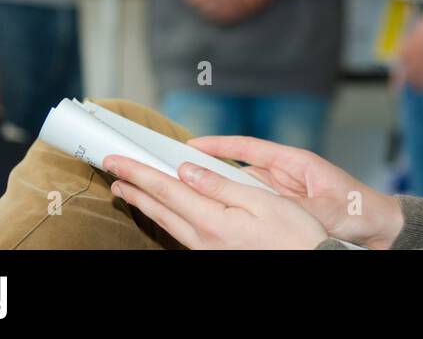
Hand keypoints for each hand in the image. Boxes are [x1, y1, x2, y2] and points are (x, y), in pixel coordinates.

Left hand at [103, 155, 327, 248]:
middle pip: (160, 207)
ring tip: (126, 190)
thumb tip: (187, 171)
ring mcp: (207, 249)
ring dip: (145, 203)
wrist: (310, 263)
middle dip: (134, 187)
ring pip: (167, 222)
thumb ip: (221, 186)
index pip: (167, 190)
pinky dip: (165, 215)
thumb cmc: (295, 235)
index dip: (140, 172)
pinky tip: (163, 210)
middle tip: (113, 170)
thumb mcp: (263, 202)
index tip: (118, 160)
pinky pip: (180, 231)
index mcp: (214, 221)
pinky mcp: (214, 253)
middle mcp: (204, 239)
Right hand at [184, 135, 404, 248]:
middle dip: (210, 166)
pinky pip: (255, 203)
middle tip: (177, 167)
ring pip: (244, 187)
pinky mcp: (287, 207)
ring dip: (221, 188)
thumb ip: (295, 206)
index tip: (191, 144)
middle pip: (240, 167)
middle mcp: (287, 174)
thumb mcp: (325, 209)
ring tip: (188, 189)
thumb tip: (265, 205)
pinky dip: (237, 206)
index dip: (219, 145)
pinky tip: (219, 212)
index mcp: (296, 163)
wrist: (380, 226)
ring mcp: (285, 190)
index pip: (250, 148)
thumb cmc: (359, 209)